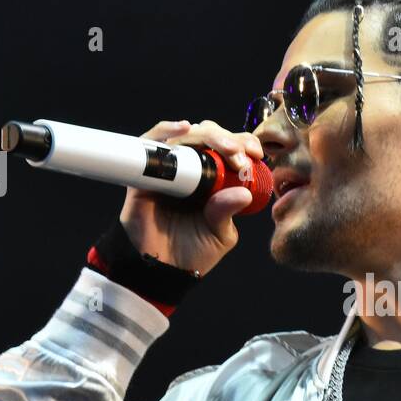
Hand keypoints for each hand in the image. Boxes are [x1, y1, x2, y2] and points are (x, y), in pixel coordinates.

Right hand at [118, 119, 263, 273]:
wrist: (161, 272)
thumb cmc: (192, 253)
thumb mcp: (220, 234)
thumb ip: (228, 212)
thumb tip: (243, 192)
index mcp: (214, 180)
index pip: (229, 150)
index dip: (244, 144)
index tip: (257, 153)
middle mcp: (191, 169)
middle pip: (209, 136)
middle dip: (229, 139)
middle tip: (240, 154)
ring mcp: (168, 169)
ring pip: (185, 135)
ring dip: (208, 134)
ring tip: (226, 148)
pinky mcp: (143, 173)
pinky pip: (151, 144)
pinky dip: (165, 130)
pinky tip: (184, 128)